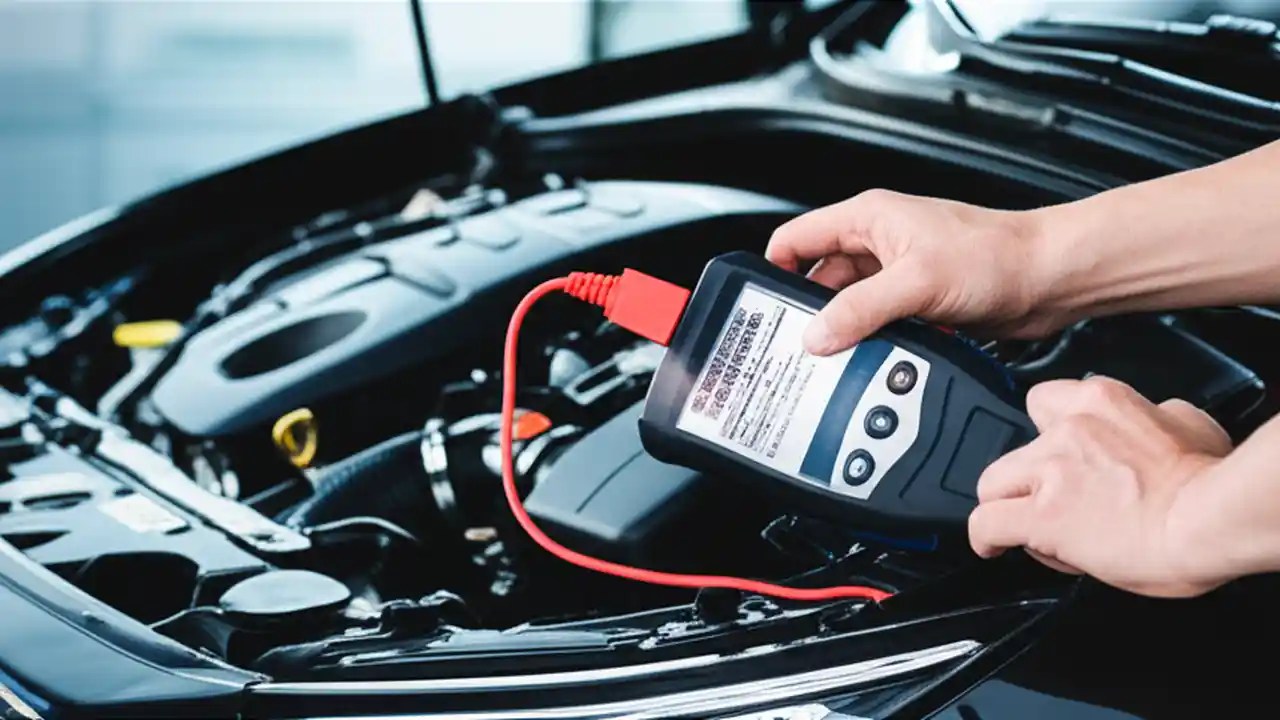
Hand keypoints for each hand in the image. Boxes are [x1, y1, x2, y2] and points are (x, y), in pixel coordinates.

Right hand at [765, 189, 1062, 354]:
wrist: (1051, 279)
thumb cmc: (998, 255)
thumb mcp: (917, 282)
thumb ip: (860, 309)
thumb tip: (816, 335)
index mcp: (869, 218)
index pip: (797, 239)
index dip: (775, 270)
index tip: (764, 307)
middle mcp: (879, 242)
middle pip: (820, 280)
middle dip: (810, 313)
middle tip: (798, 346)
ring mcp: (898, 274)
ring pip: (850, 308)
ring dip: (846, 333)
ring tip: (839, 357)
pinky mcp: (918, 302)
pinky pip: (879, 326)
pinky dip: (874, 343)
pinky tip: (878, 359)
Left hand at [968, 376, 1233, 597]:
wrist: (1209, 521)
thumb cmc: (1211, 484)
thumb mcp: (1191, 424)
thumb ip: (1158, 416)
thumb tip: (1157, 418)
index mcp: (1103, 402)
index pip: (1047, 402)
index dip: (1047, 434)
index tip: (1055, 457)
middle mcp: (1069, 429)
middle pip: (1013, 446)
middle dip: (1026, 475)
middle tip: (1050, 499)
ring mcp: (1049, 471)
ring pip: (993, 484)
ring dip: (1009, 506)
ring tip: (1032, 529)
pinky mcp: (1041, 516)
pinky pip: (987, 523)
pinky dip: (986, 538)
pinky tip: (992, 547)